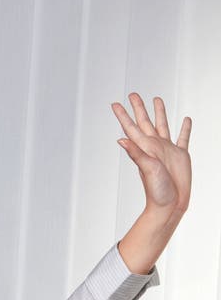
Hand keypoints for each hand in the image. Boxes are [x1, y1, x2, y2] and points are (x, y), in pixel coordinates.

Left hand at [112, 93, 191, 216]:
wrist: (170, 205)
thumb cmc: (157, 191)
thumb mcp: (146, 168)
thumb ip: (136, 153)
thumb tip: (121, 139)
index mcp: (145, 148)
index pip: (131, 127)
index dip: (123, 115)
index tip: (115, 104)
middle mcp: (154, 146)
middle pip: (145, 122)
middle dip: (139, 108)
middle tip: (133, 94)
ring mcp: (167, 150)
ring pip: (163, 125)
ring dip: (159, 113)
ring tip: (157, 99)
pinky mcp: (181, 156)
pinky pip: (182, 138)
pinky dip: (184, 129)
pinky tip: (185, 120)